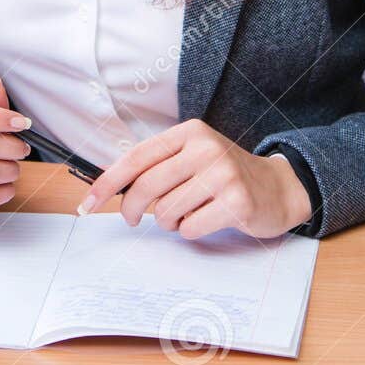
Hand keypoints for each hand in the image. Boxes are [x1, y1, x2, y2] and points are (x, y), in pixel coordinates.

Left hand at [76, 118, 312, 239]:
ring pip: (167, 211)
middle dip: (132, 209)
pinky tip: (206, 220)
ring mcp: (223, 174)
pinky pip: (190, 228)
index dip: (107, 183)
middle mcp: (206, 148)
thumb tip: (109, 188)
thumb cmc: (224, 175)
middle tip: (133, 219)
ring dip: (168, 221)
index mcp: (189, 132)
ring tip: (185, 214)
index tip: (87, 204)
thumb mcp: (192, 156)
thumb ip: (157, 166)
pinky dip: (189, 231)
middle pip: (147, 186)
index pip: (136, 157)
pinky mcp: (237, 202)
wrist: (277, 188)